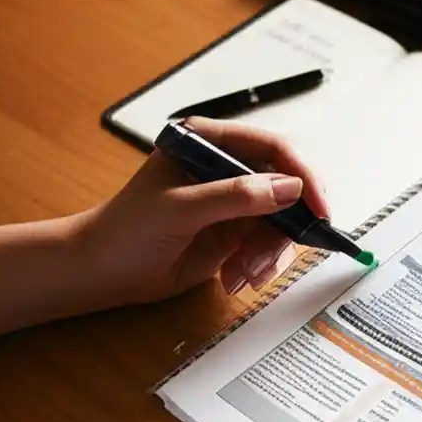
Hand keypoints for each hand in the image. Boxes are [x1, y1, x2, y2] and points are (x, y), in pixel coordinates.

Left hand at [72, 117, 328, 304]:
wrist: (103, 272)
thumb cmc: (127, 230)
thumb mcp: (180, 209)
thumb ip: (235, 196)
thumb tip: (290, 189)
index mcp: (209, 143)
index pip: (272, 149)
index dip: (302, 175)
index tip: (318, 207)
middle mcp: (226, 169)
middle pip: (286, 188)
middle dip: (286, 225)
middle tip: (279, 252)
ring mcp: (233, 203)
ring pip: (281, 223)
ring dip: (269, 252)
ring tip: (244, 273)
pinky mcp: (235, 234)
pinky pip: (268, 247)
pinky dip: (260, 265)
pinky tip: (236, 278)